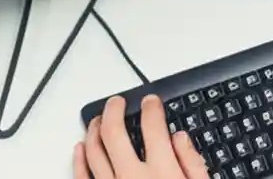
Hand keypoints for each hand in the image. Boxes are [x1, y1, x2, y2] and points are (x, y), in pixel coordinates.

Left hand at [74, 95, 208, 178]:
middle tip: (116, 102)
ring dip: (94, 130)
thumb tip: (181, 139)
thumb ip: (193, 165)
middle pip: (114, 133)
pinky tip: (81, 148)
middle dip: (114, 110)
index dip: (151, 108)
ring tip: (98, 120)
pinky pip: (82, 177)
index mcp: (162, 172)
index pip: (153, 127)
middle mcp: (132, 177)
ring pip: (94, 151)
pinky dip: (79, 160)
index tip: (151, 101)